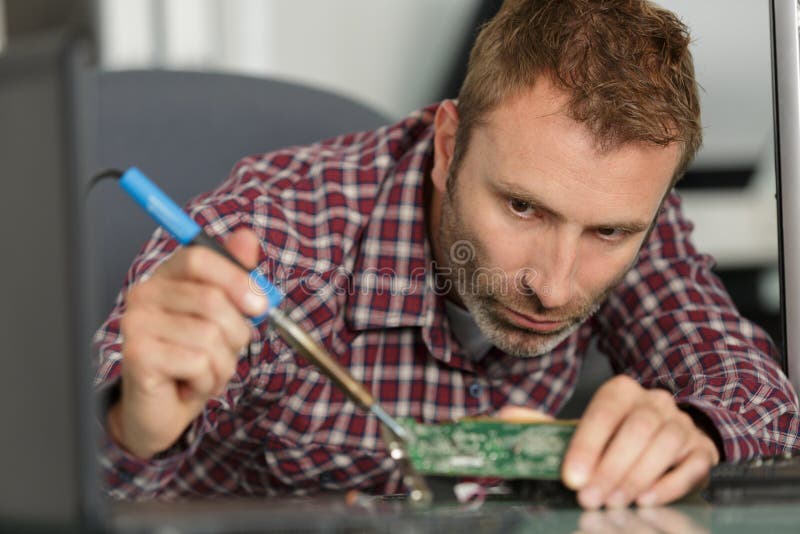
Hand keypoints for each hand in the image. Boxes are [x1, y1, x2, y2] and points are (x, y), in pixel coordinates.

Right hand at [107, 229, 267, 458]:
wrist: (164, 409)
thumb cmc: (194, 358)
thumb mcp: (225, 315)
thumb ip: (235, 276)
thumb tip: (246, 237)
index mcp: (167, 276)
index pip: (200, 258)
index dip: (236, 278)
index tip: (260, 304)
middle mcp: (145, 294)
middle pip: (211, 300)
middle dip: (236, 334)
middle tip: (226, 351)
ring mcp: (137, 324)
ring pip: (210, 336)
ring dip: (223, 364)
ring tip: (206, 371)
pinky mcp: (138, 355)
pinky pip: (198, 363)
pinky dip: (208, 381)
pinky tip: (191, 384)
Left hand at [561, 375, 719, 508]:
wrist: (665, 432)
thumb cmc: (618, 435)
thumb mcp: (594, 430)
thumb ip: (572, 437)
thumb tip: (544, 442)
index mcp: (623, 391)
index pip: (604, 412)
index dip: (586, 446)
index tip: (572, 478)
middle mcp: (656, 402)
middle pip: (638, 429)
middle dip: (611, 468)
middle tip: (591, 497)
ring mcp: (682, 424)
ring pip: (665, 445)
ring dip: (636, 478)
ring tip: (614, 501)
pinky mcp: (703, 449)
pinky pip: (692, 467)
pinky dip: (668, 486)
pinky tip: (646, 499)